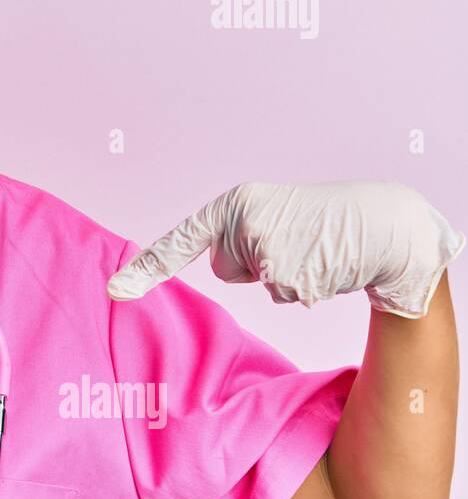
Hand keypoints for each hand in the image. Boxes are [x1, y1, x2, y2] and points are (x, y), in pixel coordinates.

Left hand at [106, 180, 464, 318]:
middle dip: (254, 265)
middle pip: (225, 267)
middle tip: (295, 242)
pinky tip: (325, 262)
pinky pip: (282, 295)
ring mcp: (264, 248)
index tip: (115, 290)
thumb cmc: (325, 223)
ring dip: (284, 276)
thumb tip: (221, 264)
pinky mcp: (286, 273)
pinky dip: (304, 287)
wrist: (384, 223)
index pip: (180, 240)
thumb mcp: (274, 216)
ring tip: (314, 249)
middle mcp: (242, 222)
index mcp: (234, 203)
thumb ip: (238, 236)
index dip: (146, 269)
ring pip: (257, 283)